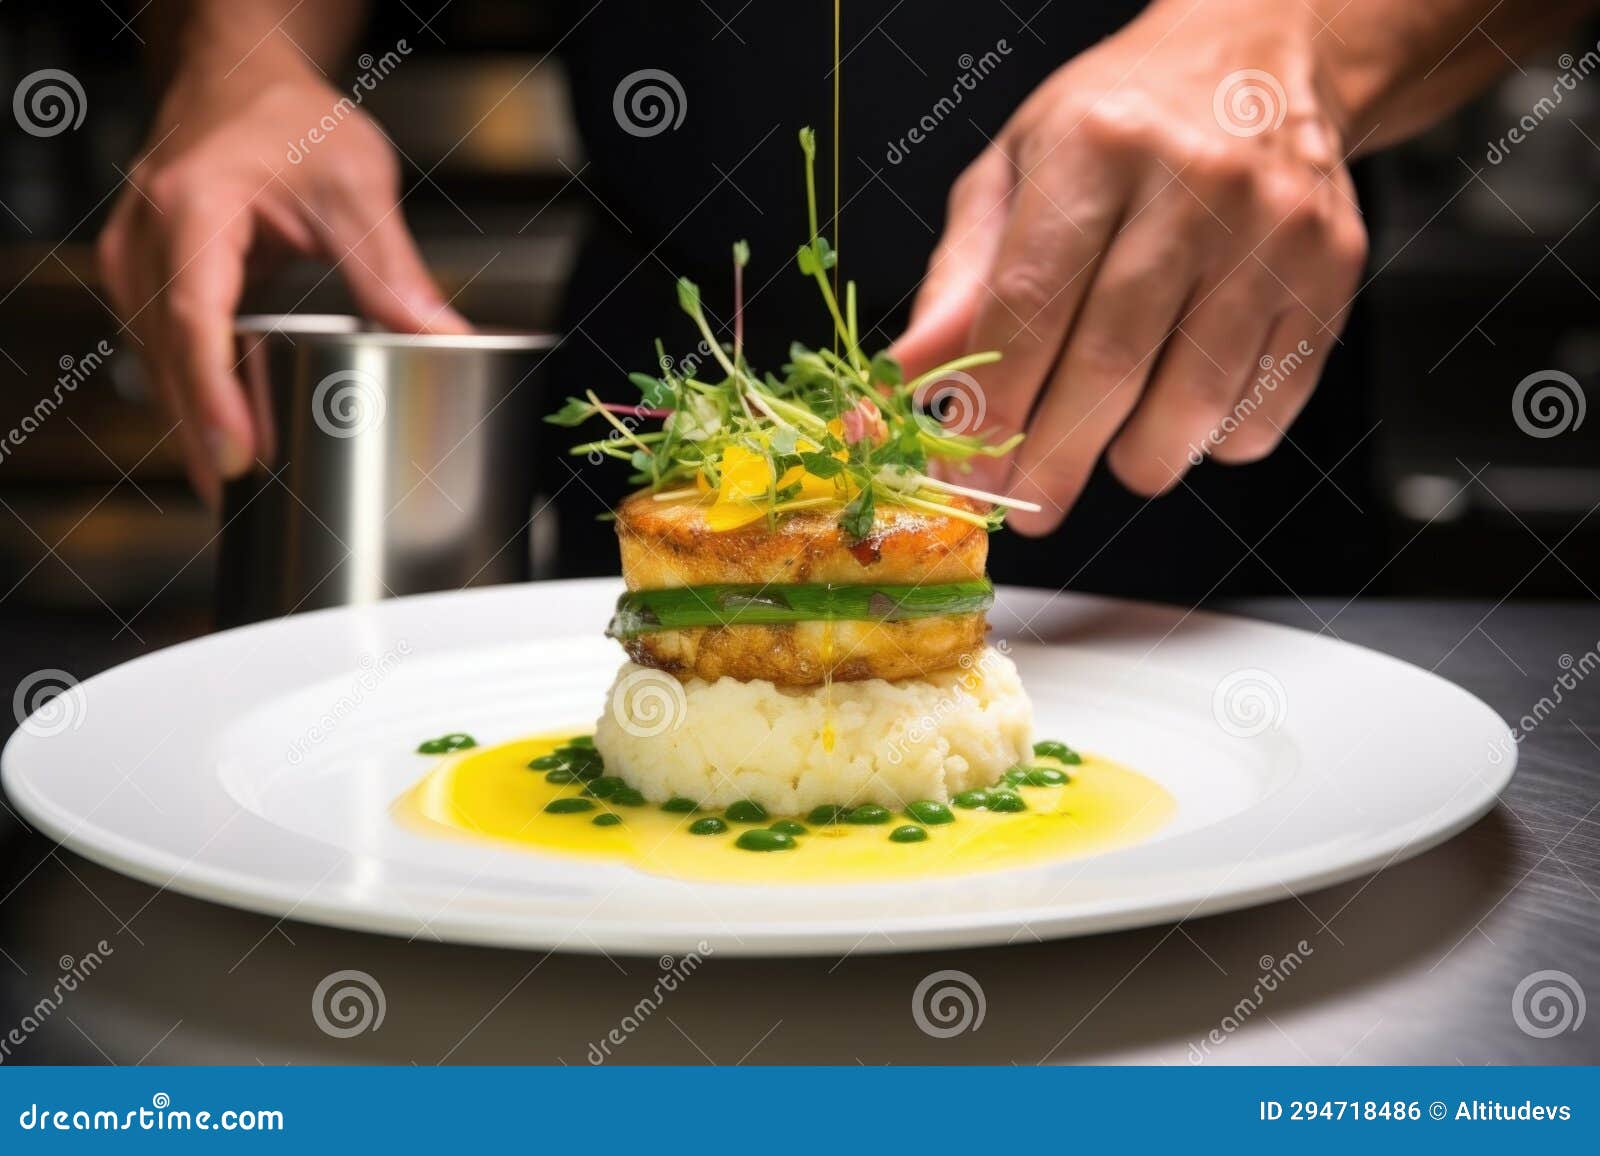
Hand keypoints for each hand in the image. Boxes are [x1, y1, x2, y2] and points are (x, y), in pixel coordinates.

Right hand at [97, 52, 465, 504]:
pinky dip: (195, 397)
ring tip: (242, 490)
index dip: (216, 398)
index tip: (239, 456)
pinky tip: (230, 440)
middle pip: (170, 360)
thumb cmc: (287, 117)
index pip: (197, 323)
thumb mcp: (354, 184)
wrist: (242, 80)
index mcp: (192, 211)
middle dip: (207, 435)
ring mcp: (138, 265)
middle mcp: (147, 242)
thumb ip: (391, 267)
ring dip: (196, 426)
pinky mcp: (148, 284)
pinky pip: (165, 354)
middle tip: (250, 500)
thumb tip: (440, 335)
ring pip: (159, 365)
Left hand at [891, 1, 1366, 534]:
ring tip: (1110, 453)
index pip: (1030, 305)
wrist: (1257, 58)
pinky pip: (1265, 403)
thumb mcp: (1016, 170)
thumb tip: (906, 377)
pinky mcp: (1331, 273)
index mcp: (1096, 147)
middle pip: (1110, 363)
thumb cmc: (1117, 124)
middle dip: (1056, 459)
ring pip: (1195, 399)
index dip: (994, 404)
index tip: (971, 467)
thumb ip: (960, 279)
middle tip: (1031, 508)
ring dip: (1139, 458)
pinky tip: (1184, 409)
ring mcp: (1274, 231)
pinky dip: (1215, 439)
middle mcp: (1193, 184)